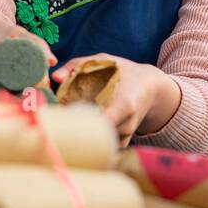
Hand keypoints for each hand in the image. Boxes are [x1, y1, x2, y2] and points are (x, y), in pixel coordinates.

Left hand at [52, 53, 180, 145]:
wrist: (151, 89)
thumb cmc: (124, 72)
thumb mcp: (104, 61)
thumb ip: (77, 66)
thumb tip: (55, 77)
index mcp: (124, 105)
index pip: (100, 123)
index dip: (79, 123)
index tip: (62, 117)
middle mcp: (126, 125)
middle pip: (94, 136)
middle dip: (74, 130)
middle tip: (58, 120)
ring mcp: (125, 136)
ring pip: (96, 142)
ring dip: (80, 133)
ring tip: (69, 120)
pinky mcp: (122, 142)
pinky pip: (101, 145)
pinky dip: (89, 137)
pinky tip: (81, 125)